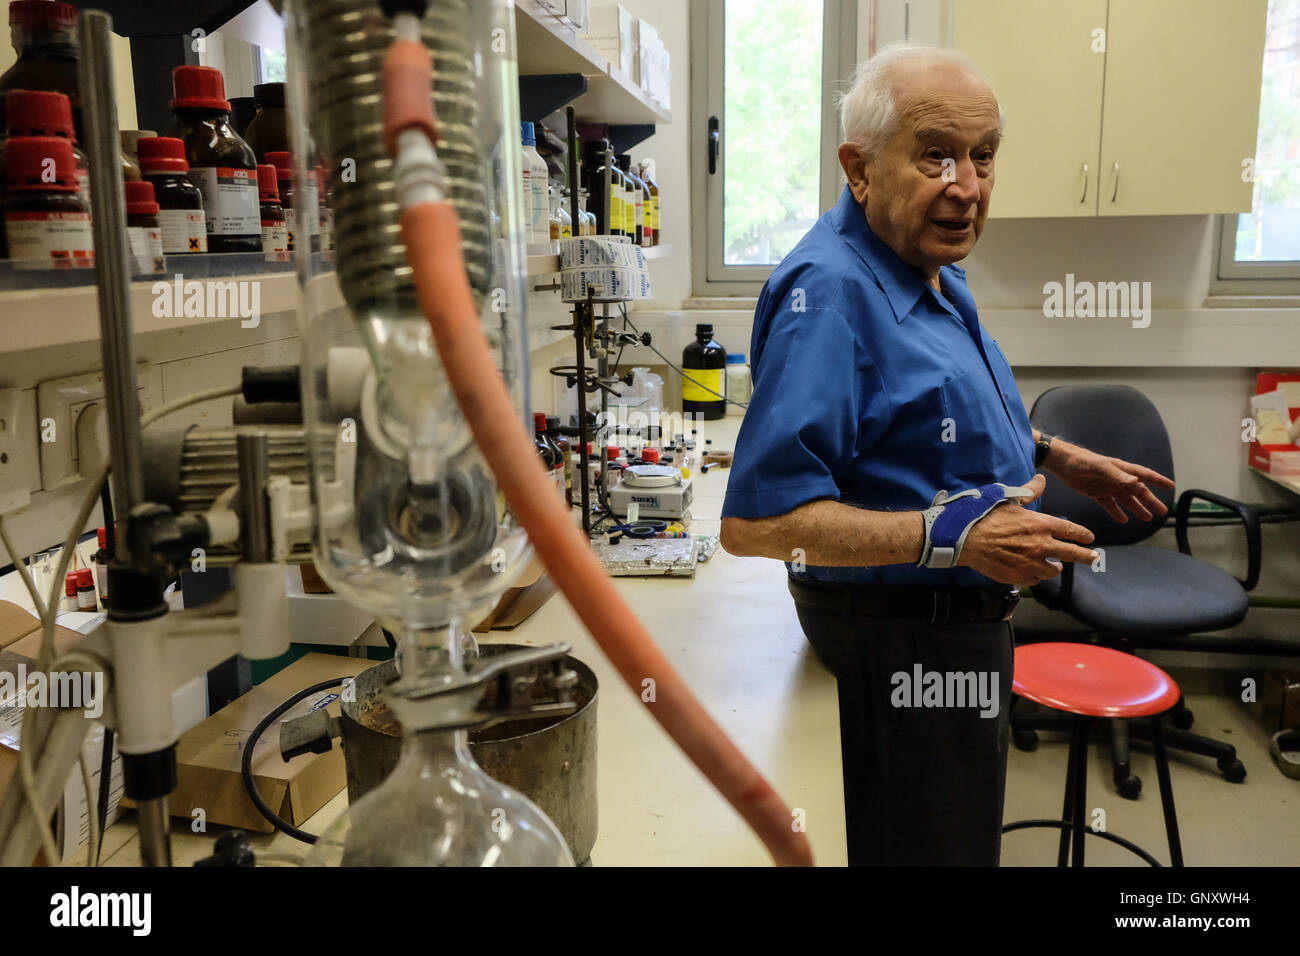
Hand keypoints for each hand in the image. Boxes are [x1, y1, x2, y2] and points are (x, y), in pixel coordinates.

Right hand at [957, 474, 1098, 586]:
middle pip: (1071, 553)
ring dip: (1056, 567)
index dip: (1082, 534)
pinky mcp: (1019, 576)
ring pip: (1053, 570)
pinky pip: (1035, 579)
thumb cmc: (986, 516)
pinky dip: (1036, 576)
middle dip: (1086, 556)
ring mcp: (1031, 563)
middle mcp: (1040, 545)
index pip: (1070, 530)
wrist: (966, 539)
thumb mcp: (1008, 499)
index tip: (1090, 538)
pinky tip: (1032, 572)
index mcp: (1040, 524)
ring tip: (1056, 567)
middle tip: (1093, 558)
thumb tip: (1041, 478)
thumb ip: (1029, 491)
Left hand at [1048, 440, 1174, 523]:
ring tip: (1147, 518)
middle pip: (1138, 491)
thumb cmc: (1080, 460)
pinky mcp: (1095, 493)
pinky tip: (1123, 520)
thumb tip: (1137, 483)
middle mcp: (1117, 478)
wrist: (1060, 462)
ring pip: (1126, 500)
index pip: (1144, 475)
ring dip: (1136, 508)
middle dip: (1150, 501)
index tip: (1171, 486)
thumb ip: (1117, 476)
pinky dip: (1117, 512)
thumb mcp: (1099, 467)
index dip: (1158, 480)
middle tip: (1162, 512)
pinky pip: (1109, 504)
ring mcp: (1107, 486)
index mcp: (1121, 469)